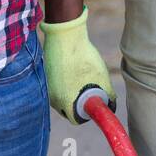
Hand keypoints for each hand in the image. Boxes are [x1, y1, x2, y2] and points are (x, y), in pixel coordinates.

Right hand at [39, 6, 115, 123]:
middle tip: (89, 92)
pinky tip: (72, 70)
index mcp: (64, 102)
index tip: (93, 105)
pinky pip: (56, 87)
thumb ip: (108, 95)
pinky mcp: (44, 77)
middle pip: (67, 110)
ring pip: (61, 98)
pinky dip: (64, 84)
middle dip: (79, 104)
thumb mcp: (101, 76)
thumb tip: (112, 105)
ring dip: (71, 93)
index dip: (87, 114)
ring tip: (81, 77)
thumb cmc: (83, 57)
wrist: (65, 36)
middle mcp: (52, 98)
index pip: (75, 119)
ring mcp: (46, 88)